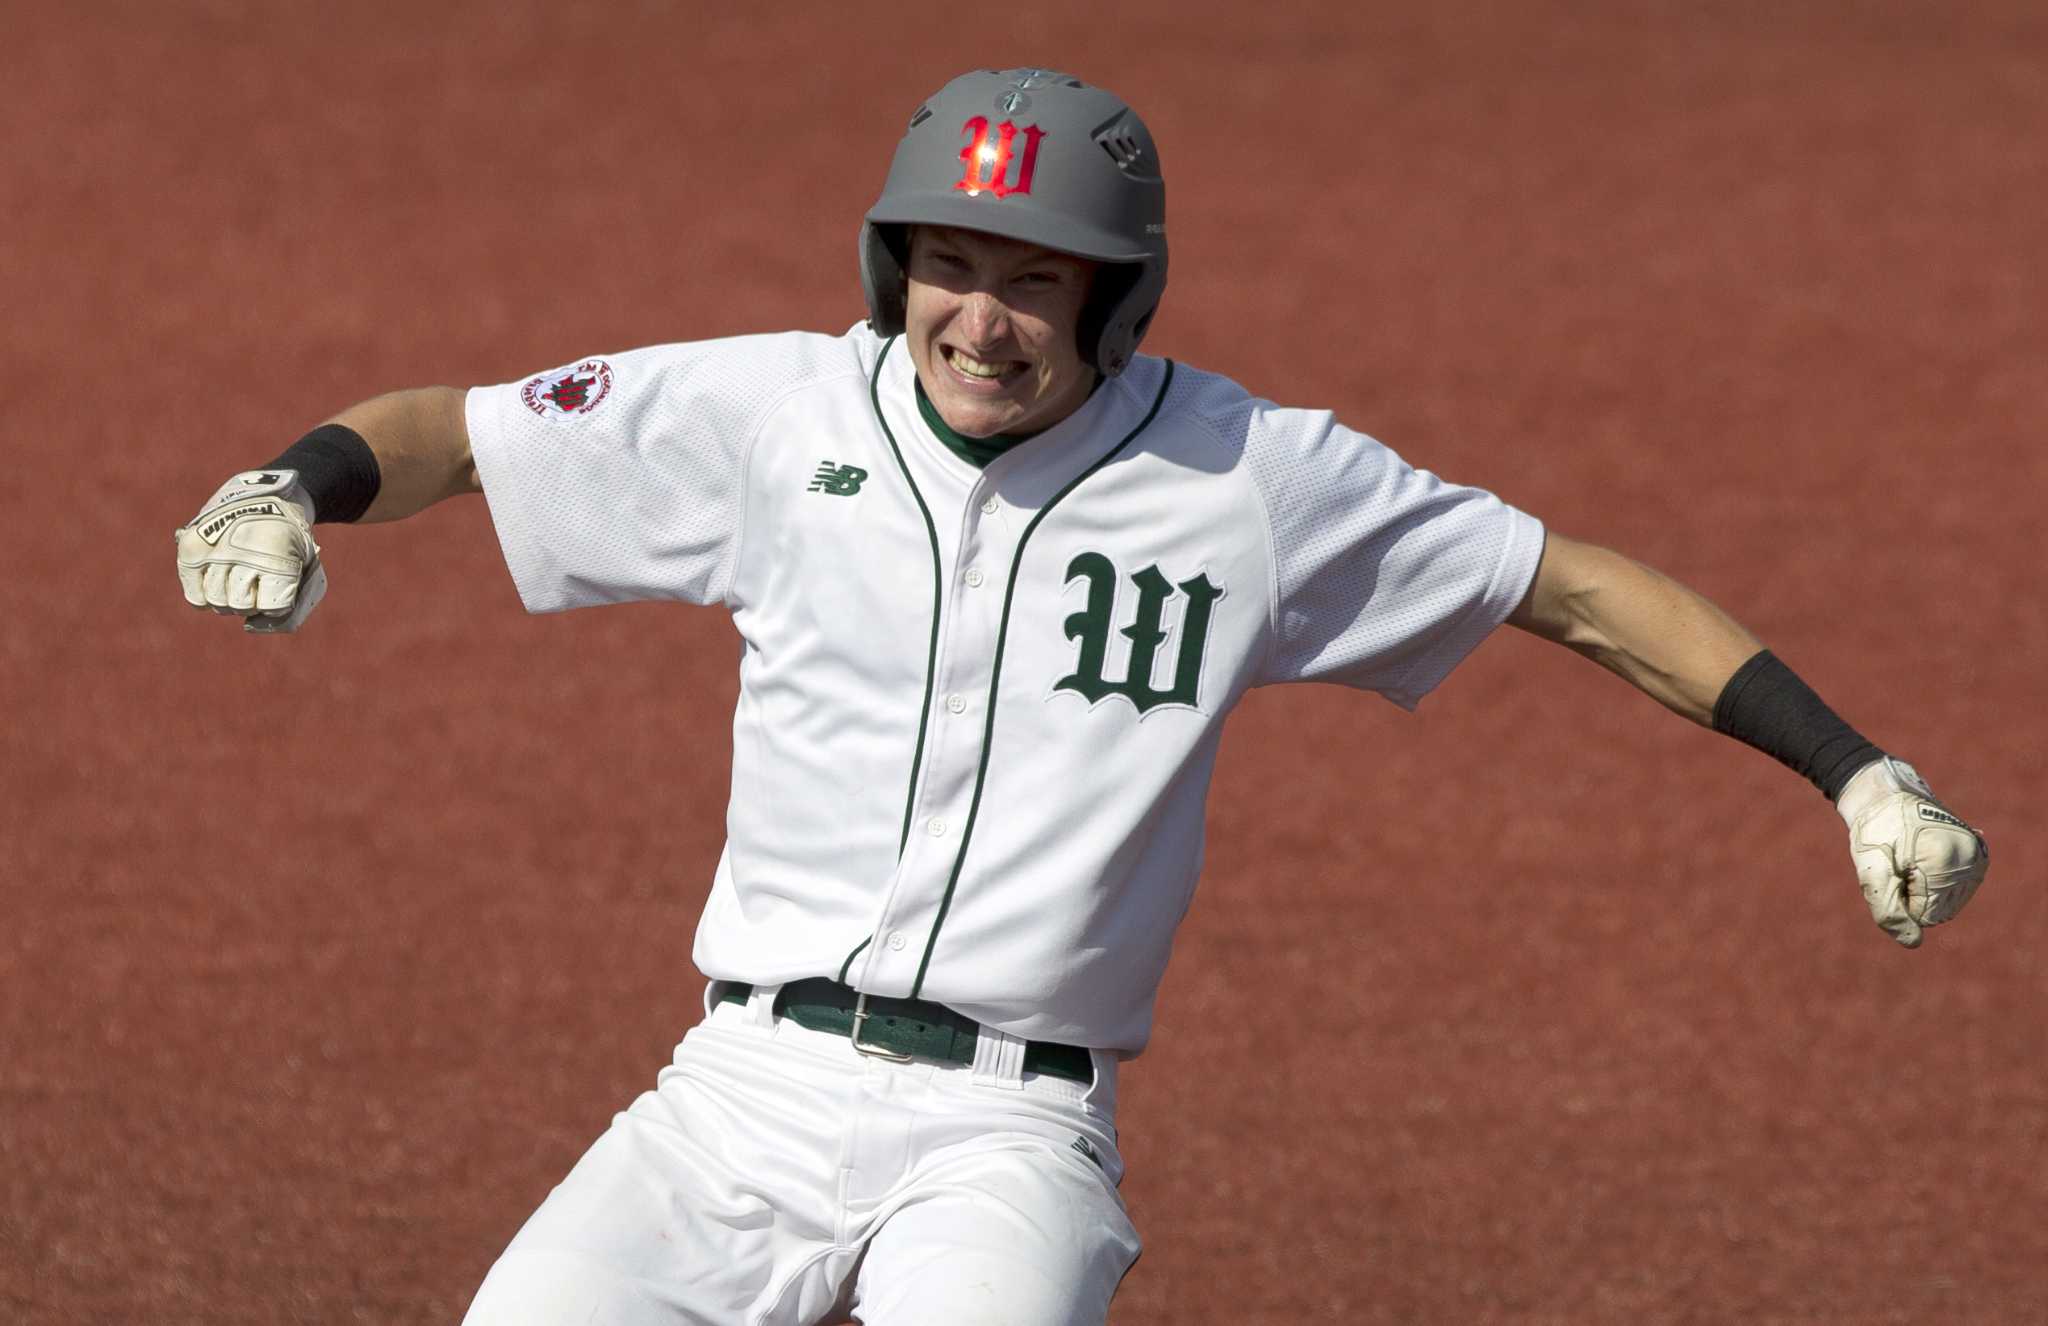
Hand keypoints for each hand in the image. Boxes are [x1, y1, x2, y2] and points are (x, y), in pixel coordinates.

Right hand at [174, 470, 326, 632]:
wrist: (264, 498)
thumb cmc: (287, 544)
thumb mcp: (305, 569)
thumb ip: (291, 609)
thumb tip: (251, 627)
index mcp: (278, 556)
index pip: (273, 606)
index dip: (278, 602)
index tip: (281, 585)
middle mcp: (243, 552)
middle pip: (240, 605)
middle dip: (252, 601)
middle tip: (256, 581)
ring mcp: (214, 549)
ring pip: (217, 602)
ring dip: (229, 599)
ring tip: (237, 579)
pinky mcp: (191, 548)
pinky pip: (195, 597)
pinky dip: (206, 599)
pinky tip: (217, 584)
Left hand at [1835, 757, 1987, 947]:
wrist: (1883, 799)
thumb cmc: (1874, 836)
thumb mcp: (1871, 875)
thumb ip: (1889, 912)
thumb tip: (1914, 943)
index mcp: (1947, 861)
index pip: (1926, 914)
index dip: (1901, 897)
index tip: (1894, 869)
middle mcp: (1971, 857)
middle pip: (1941, 909)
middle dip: (1914, 894)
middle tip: (1901, 864)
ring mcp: (1977, 854)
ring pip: (1949, 901)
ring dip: (1925, 888)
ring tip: (1912, 859)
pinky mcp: (1978, 853)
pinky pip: (1957, 888)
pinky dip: (1937, 881)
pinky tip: (1925, 857)